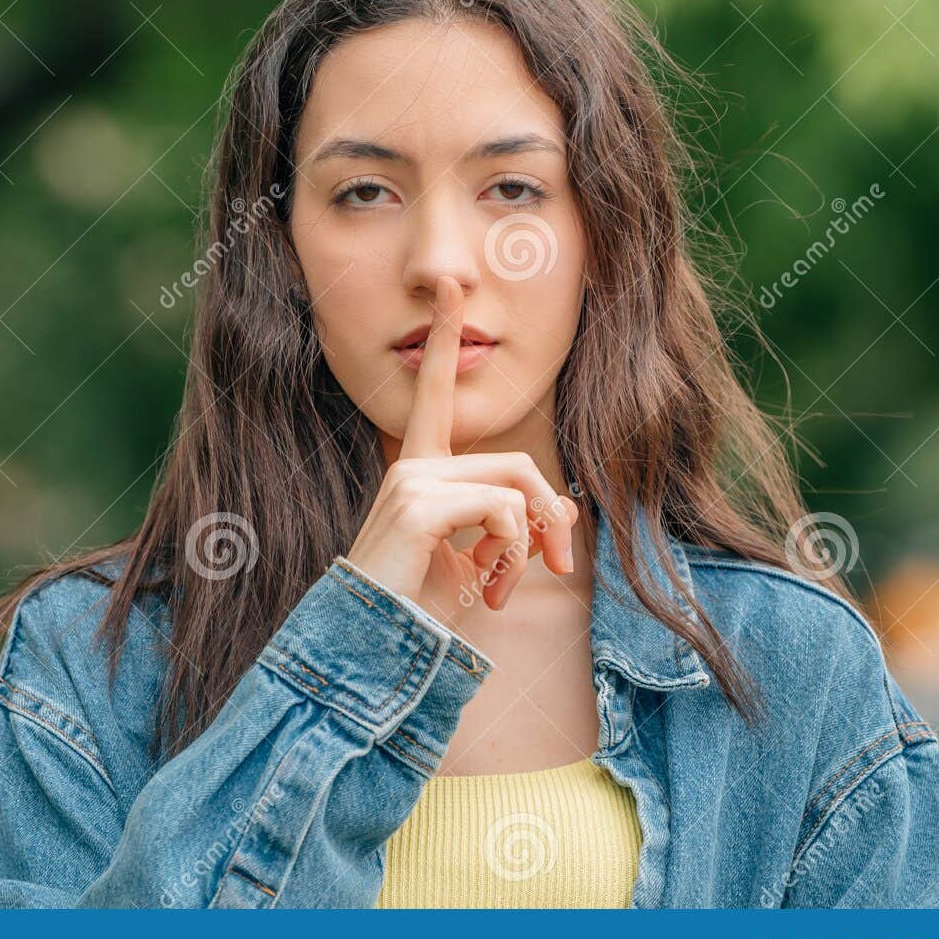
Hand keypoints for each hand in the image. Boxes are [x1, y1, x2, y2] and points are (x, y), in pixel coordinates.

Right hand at [344, 275, 578, 620]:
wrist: (375, 649)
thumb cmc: (420, 609)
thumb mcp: (478, 560)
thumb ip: (513, 524)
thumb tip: (563, 508)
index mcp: (420, 472)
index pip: (435, 395)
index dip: (444, 340)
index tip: (451, 289)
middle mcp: (412, 468)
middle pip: (515, 462)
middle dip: (550, 514)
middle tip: (558, 563)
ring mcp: (411, 483)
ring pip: (514, 485)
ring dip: (529, 544)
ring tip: (507, 586)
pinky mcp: (418, 506)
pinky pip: (502, 511)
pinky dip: (513, 555)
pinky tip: (490, 588)